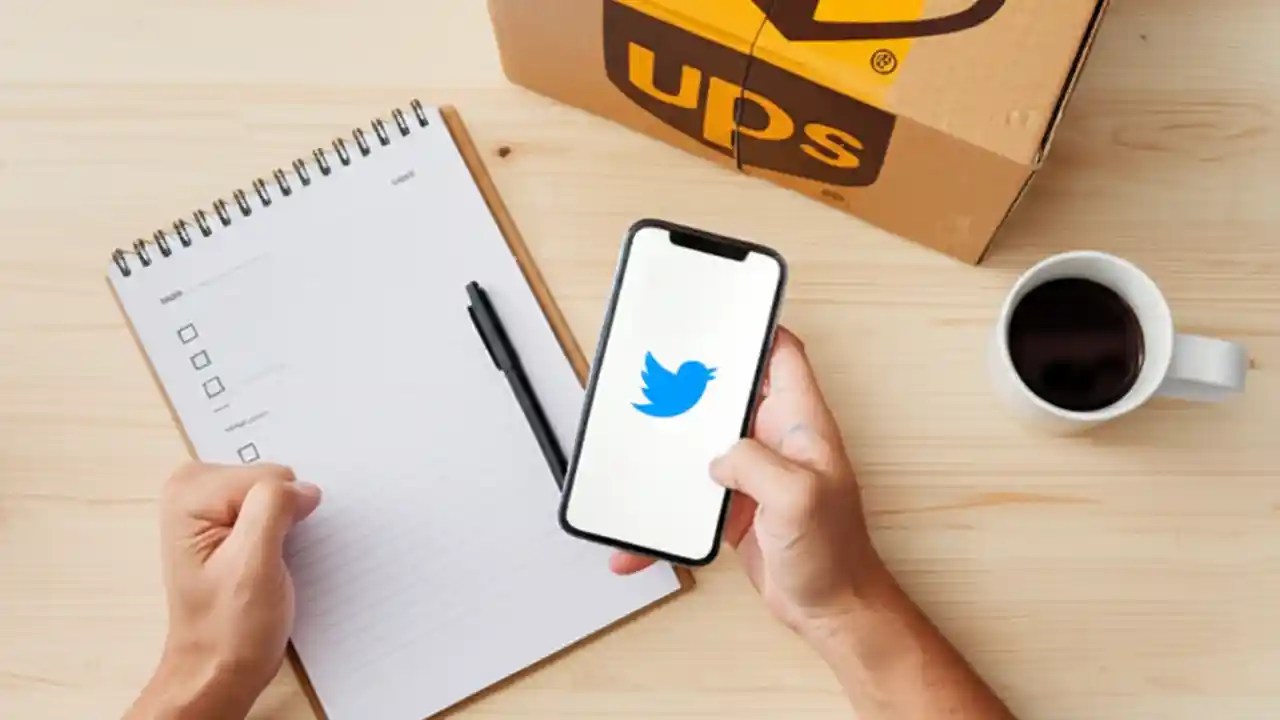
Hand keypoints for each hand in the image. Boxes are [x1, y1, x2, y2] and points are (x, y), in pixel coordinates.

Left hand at [126, 462, 320, 719]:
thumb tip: (302, 487)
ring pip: (276, 491)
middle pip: (270, 478)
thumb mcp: (254, 565)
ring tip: (263, 563)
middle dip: (280, 517)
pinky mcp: (225, 519)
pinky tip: (266, 558)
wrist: (218, 669)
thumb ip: (274, 508)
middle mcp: (191, 490)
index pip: (268, 477)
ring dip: (282, 525)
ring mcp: (206, 505)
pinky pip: (271, 504)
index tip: (264, 555)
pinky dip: (280, 529)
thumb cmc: (230, 627)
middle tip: (264, 560)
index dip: (280, 517)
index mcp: (188, 494)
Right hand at [611, 327, 888, 640]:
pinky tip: (645, 533)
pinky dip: (667, 512)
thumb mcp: (798, 497)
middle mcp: (778, 441)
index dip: (756, 326)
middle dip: (693, 383)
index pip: (783, 354)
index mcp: (801, 424)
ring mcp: (756, 472)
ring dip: (672, 447)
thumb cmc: (835, 556)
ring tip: (638, 444)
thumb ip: (755, 462)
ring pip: (705, 441)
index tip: (722, 313)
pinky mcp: (736, 504)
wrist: (831, 609)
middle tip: (658, 376)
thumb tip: (719, 456)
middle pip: (729, 393)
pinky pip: (693, 494)